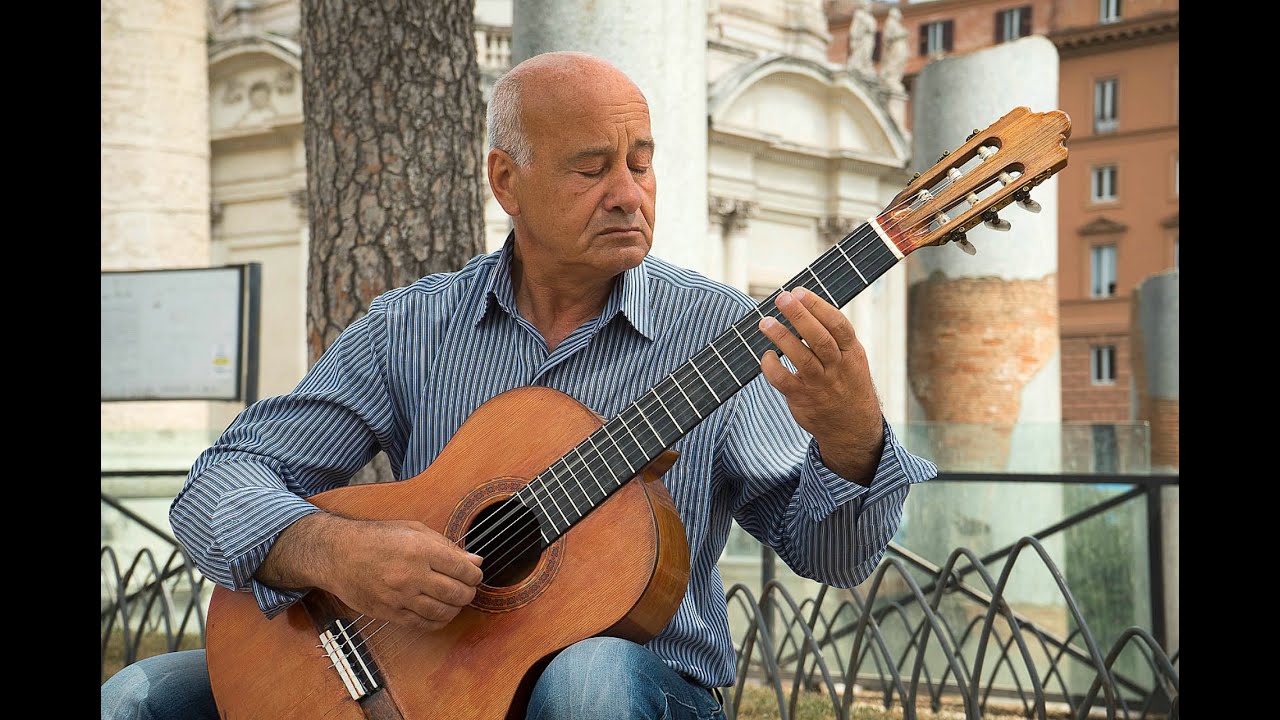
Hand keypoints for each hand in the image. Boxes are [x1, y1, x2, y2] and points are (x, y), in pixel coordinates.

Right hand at [325, 518, 484, 631]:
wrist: (338, 554)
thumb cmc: (377, 538)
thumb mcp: (414, 530)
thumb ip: (447, 546)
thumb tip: (475, 562)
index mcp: (420, 550)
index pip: (463, 570)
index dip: (475, 575)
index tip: (474, 574)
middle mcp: (411, 575)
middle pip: (457, 594)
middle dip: (469, 592)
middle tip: (467, 588)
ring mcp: (399, 597)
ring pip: (442, 612)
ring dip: (455, 608)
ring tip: (454, 600)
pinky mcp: (389, 613)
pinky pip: (423, 624)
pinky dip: (437, 621)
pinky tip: (440, 612)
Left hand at [757, 287, 883, 481]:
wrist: (851, 426)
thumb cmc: (846, 382)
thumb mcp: (851, 358)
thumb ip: (833, 336)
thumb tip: (804, 304)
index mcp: (851, 353)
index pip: (838, 325)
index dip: (818, 306)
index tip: (800, 291)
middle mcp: (837, 367)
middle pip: (819, 338)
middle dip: (799, 316)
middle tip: (781, 298)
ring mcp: (820, 384)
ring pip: (800, 358)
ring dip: (781, 337)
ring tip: (765, 322)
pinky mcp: (802, 398)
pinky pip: (784, 380)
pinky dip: (771, 366)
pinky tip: (766, 355)